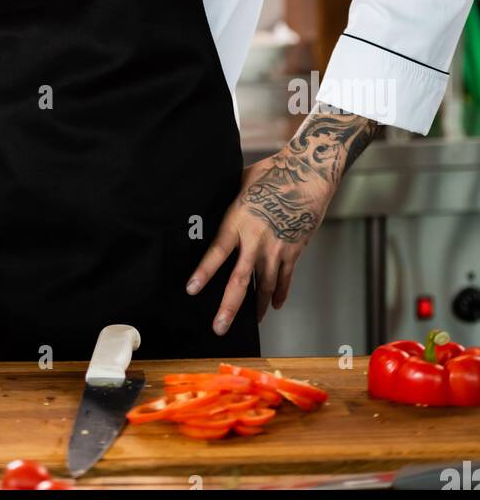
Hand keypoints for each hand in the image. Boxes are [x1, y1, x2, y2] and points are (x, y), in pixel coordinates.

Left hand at [186, 107, 377, 333]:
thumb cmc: (272, 172)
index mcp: (238, 220)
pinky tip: (274, 305)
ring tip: (249, 321)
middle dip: (229, 306)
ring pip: (265, 285)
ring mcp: (277, 247)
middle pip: (240, 279)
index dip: (204, 272)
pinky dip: (280, 293)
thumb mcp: (241, 184)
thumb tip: (213, 205)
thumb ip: (229, 202)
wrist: (309, 173)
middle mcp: (256, 239)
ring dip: (256, 306)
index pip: (217, 252)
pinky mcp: (294, 250)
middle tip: (219, 327)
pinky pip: (286, 278)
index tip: (191, 290)